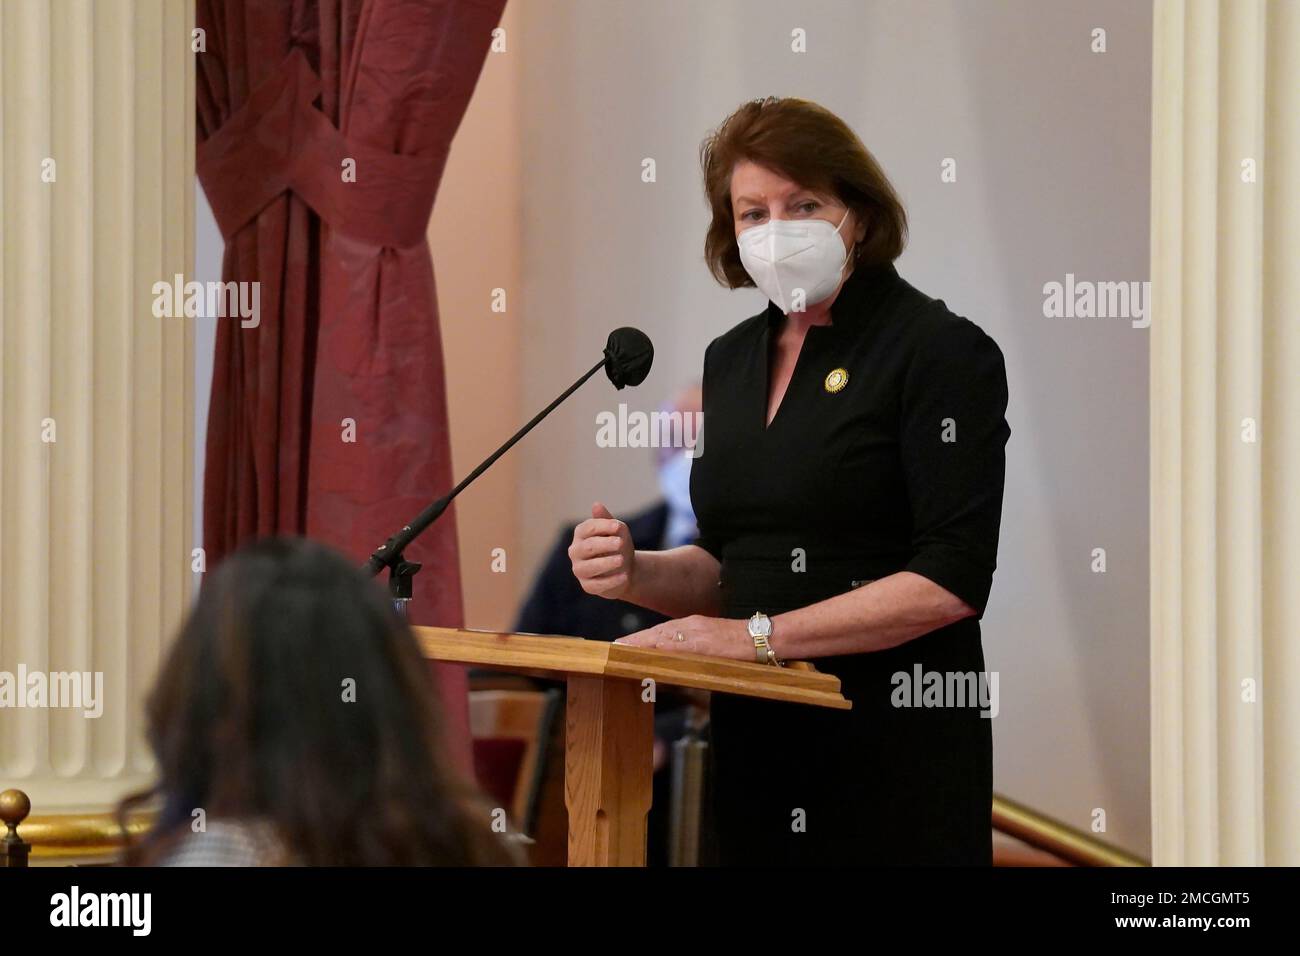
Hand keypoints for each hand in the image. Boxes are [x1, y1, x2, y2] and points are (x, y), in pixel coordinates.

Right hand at [568, 502, 634, 599]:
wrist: (626, 569)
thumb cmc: (618, 545)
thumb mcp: (617, 531)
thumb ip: (607, 520)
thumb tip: (596, 505)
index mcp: (581, 534)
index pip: (588, 528)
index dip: (603, 526)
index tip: (618, 526)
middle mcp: (576, 551)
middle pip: (587, 547)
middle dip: (604, 544)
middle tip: (620, 543)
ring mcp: (579, 569)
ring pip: (589, 567)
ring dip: (606, 563)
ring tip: (621, 560)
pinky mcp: (587, 586)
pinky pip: (597, 584)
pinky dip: (611, 580)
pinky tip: (625, 576)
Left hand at [615, 615, 752, 660]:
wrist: (762, 636)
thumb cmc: (740, 641)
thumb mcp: (713, 640)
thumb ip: (695, 645)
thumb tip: (680, 657)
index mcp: (692, 624)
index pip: (660, 631)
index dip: (641, 637)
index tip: (623, 642)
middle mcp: (691, 625)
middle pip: (656, 633)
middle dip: (635, 639)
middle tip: (614, 645)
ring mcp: (697, 634)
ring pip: (663, 637)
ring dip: (642, 643)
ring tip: (622, 648)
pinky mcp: (705, 644)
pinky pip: (680, 646)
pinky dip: (663, 649)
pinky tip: (650, 652)